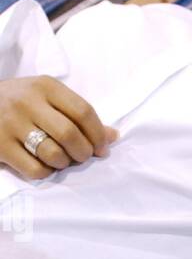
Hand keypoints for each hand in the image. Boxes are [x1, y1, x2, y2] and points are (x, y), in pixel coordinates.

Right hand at [0, 76, 118, 179]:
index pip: (83, 111)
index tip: (102, 148)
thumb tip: (112, 136)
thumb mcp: (47, 97)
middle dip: (84, 152)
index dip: (98, 134)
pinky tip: (44, 165)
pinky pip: (35, 169)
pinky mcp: (0, 146)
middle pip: (69, 134)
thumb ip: (78, 114)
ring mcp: (11, 124)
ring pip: (53, 153)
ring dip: (65, 163)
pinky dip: (46, 172)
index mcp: (45, 86)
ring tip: (62, 160)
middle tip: (83, 157)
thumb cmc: (21, 101)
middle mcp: (27, 102)